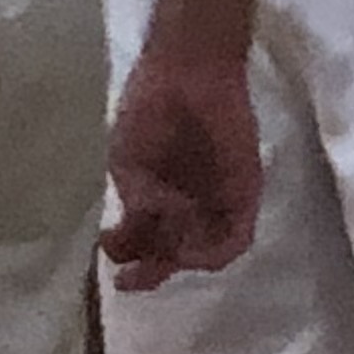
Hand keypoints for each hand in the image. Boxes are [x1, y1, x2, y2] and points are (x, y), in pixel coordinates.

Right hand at [101, 45, 261, 288]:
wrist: (187, 72)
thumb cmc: (149, 108)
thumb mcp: (128, 160)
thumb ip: (139, 199)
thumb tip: (154, 223)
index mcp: (156, 194)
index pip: (143, 237)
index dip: (125, 252)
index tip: (108, 253)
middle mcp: (187, 203)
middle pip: (172, 251)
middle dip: (150, 270)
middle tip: (130, 281)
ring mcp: (216, 200)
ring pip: (203, 250)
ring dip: (182, 260)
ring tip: (165, 249)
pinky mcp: (245, 194)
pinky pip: (236, 237)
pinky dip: (214, 249)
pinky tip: (192, 242)